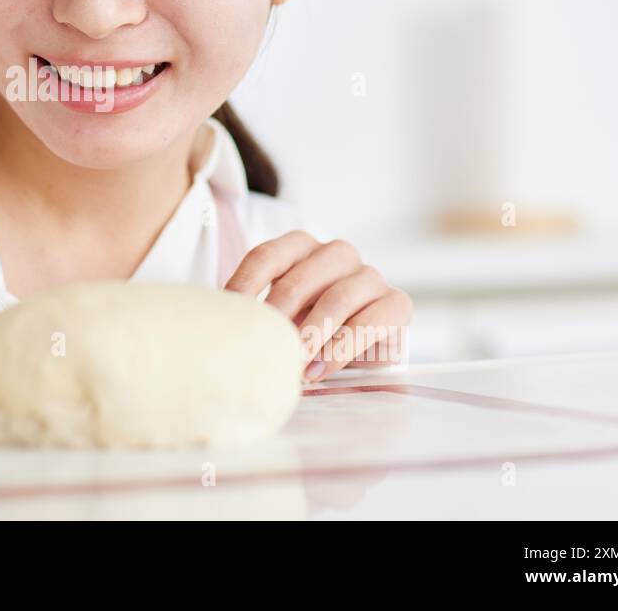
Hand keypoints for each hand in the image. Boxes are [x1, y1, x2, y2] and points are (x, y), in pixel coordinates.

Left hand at [224, 232, 410, 382]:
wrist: (359, 353)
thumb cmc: (308, 330)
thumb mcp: (281, 317)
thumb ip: (257, 315)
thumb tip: (221, 324)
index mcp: (301, 247)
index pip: (267, 256)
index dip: (245, 284)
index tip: (230, 313)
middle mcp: (337, 254)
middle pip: (301, 279)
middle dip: (279, 316)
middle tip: (265, 346)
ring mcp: (369, 276)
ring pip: (338, 298)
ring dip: (312, 335)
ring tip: (294, 365)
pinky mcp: (396, 303)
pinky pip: (370, 321)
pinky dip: (342, 348)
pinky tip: (321, 370)